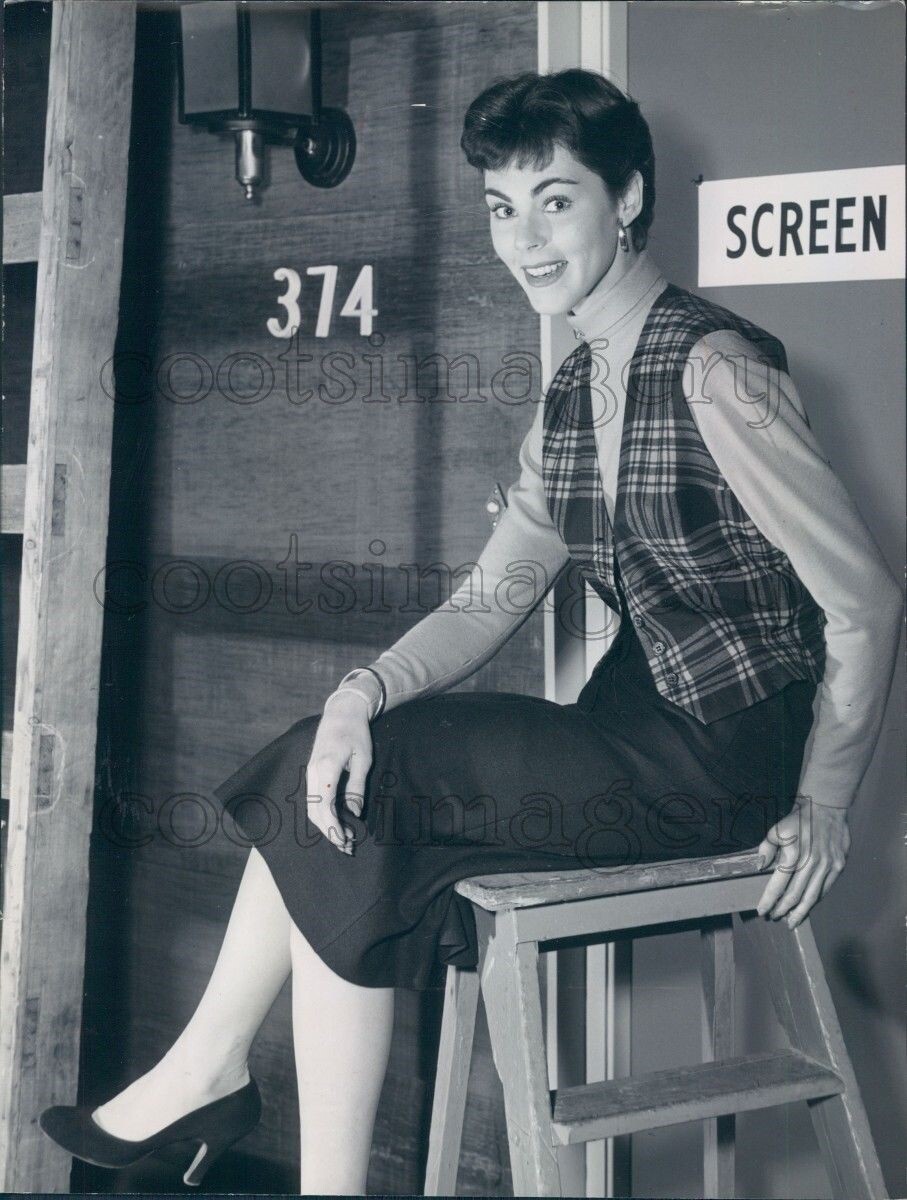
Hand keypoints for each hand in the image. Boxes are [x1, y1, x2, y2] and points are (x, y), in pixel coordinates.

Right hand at [305, 691, 373, 854]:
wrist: (341, 713)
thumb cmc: (356, 733)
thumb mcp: (363, 759)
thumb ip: (357, 787)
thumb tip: (354, 813)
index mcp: (327, 767)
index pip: (325, 805)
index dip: (334, 826)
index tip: (345, 839)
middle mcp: (313, 772)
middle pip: (315, 810)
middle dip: (329, 831)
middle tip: (347, 846)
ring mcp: (310, 772)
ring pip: (311, 807)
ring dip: (325, 825)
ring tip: (343, 837)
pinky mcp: (312, 773)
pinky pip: (313, 799)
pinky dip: (323, 814)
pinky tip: (336, 821)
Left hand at [756, 799, 850, 927]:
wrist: (826, 807)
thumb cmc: (798, 820)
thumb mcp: (776, 829)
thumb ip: (766, 848)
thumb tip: (760, 866)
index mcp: (793, 854)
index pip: (778, 885)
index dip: (769, 900)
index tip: (762, 911)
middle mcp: (811, 862)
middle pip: (795, 895)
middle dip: (782, 910)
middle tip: (774, 917)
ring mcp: (827, 866)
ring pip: (812, 896)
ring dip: (800, 912)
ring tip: (791, 922)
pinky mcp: (838, 866)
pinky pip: (825, 888)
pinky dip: (815, 899)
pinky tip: (807, 906)